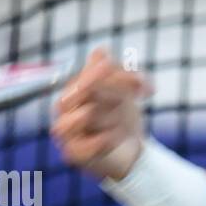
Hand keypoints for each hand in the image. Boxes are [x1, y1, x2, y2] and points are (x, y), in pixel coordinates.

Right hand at [51, 47, 152, 180]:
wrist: (130, 152)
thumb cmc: (123, 117)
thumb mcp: (127, 91)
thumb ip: (118, 71)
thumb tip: (101, 51)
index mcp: (74, 87)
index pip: (91, 72)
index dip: (118, 76)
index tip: (141, 83)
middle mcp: (64, 106)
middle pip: (86, 89)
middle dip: (116, 94)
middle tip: (134, 102)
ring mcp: (64, 130)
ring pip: (87, 113)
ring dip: (113, 118)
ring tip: (123, 125)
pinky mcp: (71, 153)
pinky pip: (86, 144)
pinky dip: (105, 141)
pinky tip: (115, 140)